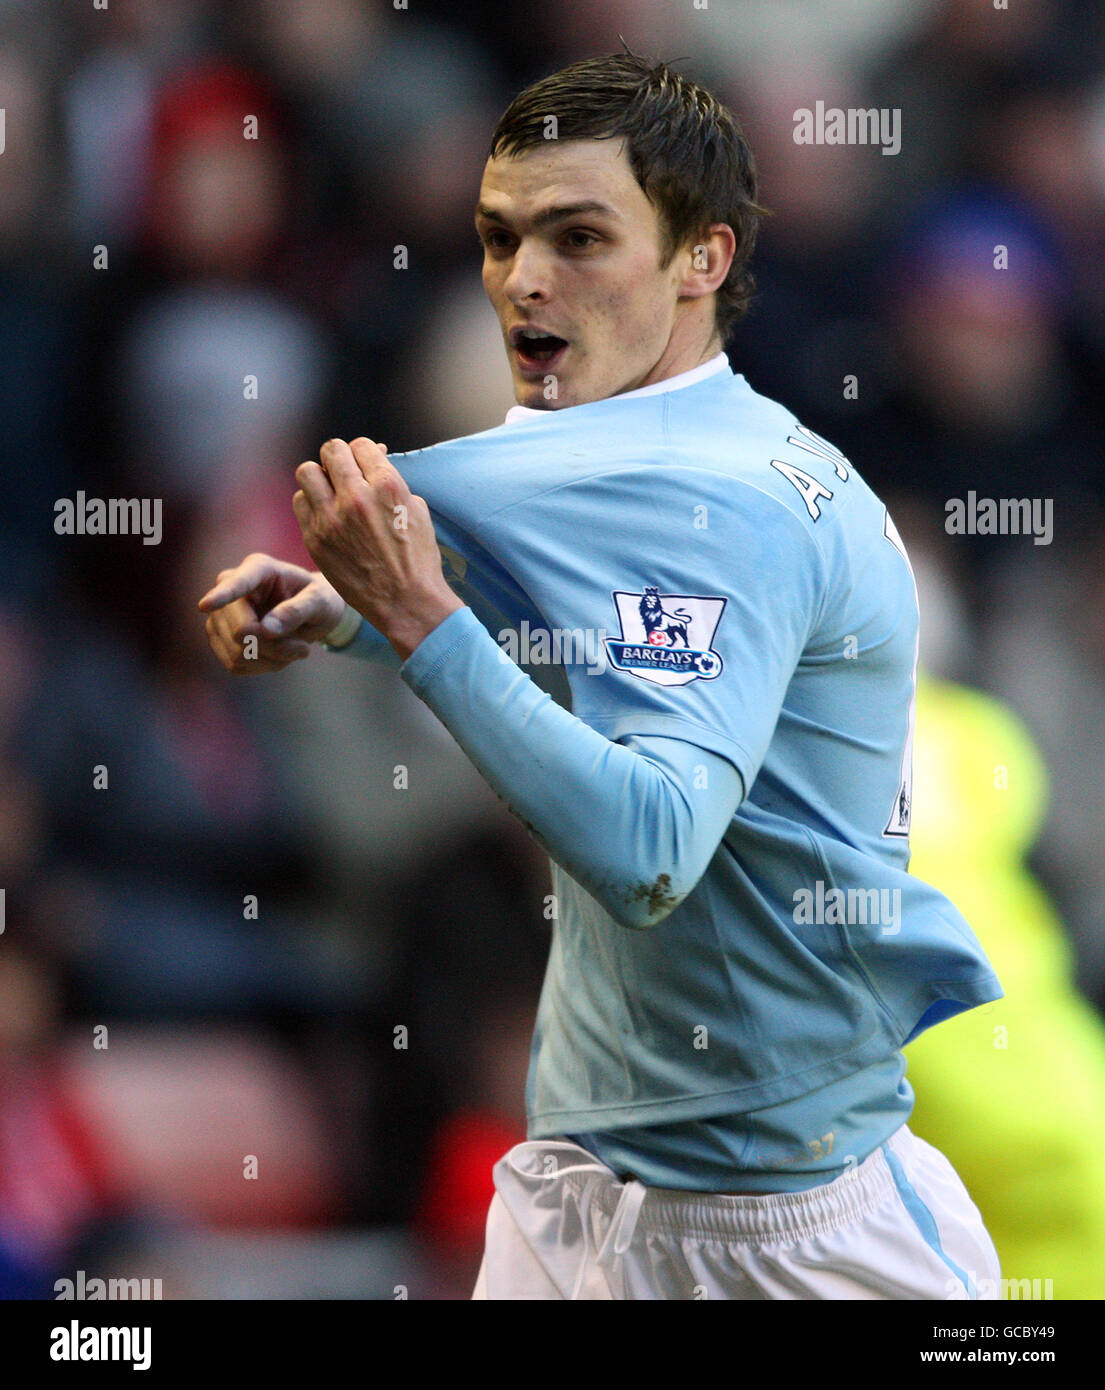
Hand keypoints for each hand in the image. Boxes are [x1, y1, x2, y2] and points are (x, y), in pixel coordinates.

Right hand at [197, 553, 344, 673]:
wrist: (311, 613)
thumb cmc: (319, 601)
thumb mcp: (322, 602)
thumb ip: (298, 610)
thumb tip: (266, 629)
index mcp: (259, 568)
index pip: (237, 583)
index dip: (221, 596)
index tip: (205, 606)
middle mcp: (230, 585)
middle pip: (241, 630)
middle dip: (274, 647)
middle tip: (303, 649)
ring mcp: (219, 612)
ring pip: (237, 652)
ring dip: (272, 660)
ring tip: (293, 648)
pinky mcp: (218, 637)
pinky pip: (235, 665)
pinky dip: (261, 666)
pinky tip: (276, 654)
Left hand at [293, 437, 463, 659]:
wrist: (405, 602)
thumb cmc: (416, 558)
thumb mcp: (417, 511)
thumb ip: (393, 482)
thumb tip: (376, 459)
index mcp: (387, 486)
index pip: (361, 445)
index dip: (362, 453)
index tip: (364, 465)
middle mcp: (356, 497)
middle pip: (331, 451)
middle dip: (338, 458)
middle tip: (343, 473)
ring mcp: (332, 519)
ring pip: (306, 472)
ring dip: (318, 477)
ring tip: (329, 491)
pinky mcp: (315, 539)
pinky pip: (300, 503)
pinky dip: (310, 503)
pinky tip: (324, 513)